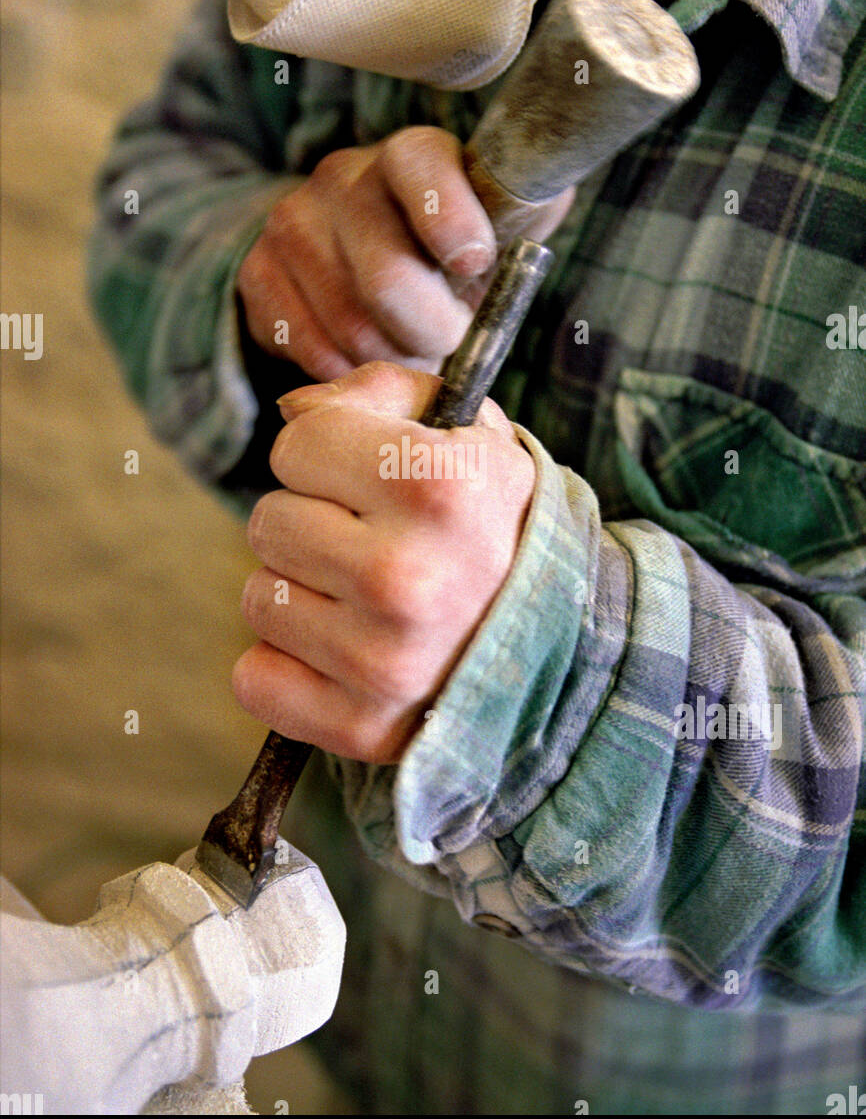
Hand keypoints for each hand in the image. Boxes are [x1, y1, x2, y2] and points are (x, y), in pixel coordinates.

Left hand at [232, 362, 535, 762]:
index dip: (327, 454)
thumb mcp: (470, 432)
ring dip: (301, 596)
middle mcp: (404, 576)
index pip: (296, 444)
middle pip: (268, 522)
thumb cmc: (499, 524)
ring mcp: (380, 660)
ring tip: (368, 600)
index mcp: (435, 486)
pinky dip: (288, 668)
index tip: (367, 479)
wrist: (572, 645)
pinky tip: (344, 653)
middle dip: (311, 524)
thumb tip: (291, 411)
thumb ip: (379, 392)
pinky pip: (255, 679)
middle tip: (371, 543)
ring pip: (258, 598)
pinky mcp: (359, 726)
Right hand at [237, 125, 572, 380]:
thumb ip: (529, 207)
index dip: (449, 219)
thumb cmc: (450, 245)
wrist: (359, 253)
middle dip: (432, 331)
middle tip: (449, 341)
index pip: (420, 170)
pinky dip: (349, 371)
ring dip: (393, 359)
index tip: (475, 260)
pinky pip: (311, 351)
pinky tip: (366, 355)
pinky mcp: (257, 275)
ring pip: (351, 329)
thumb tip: (546, 193)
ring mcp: (290, 226)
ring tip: (409, 347)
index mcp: (410, 155)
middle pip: (386, 279)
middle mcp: (340, 178)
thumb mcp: (502, 218)